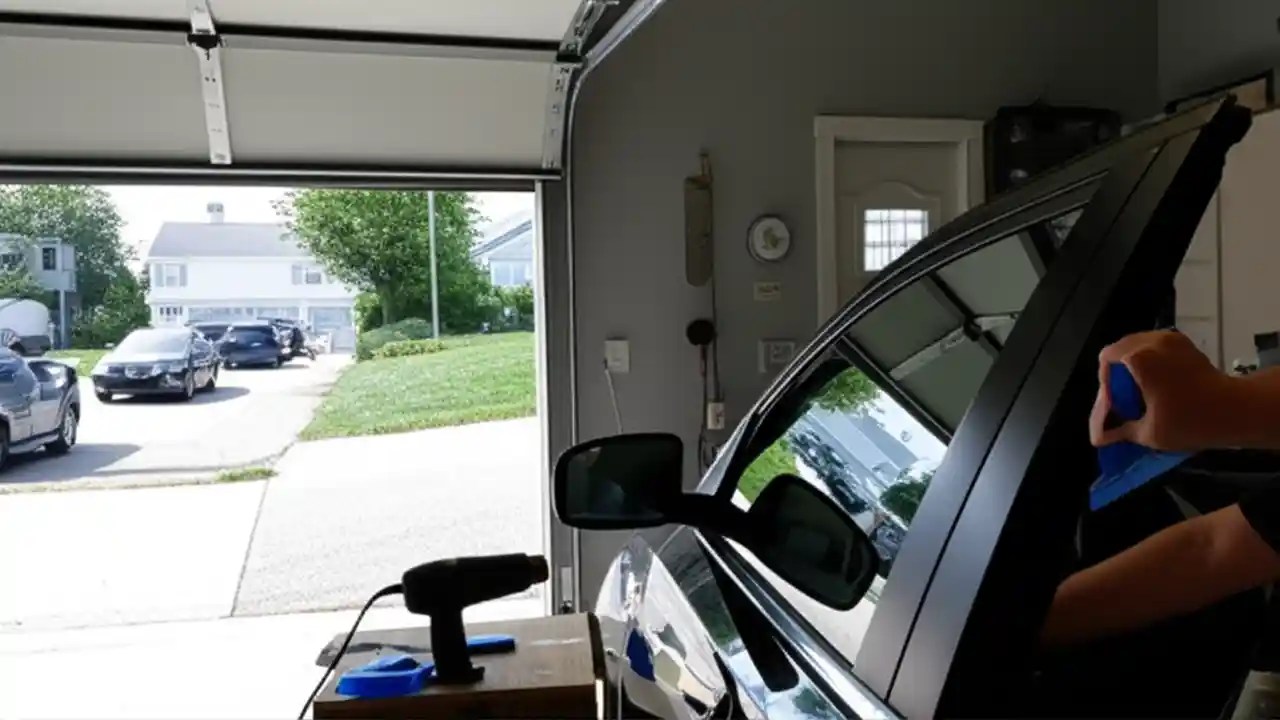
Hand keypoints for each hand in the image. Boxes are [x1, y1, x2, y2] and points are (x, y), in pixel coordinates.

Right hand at [1089, 330, 1234, 450]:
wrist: (1236, 410)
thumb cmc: (1190, 420)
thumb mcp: (1149, 433)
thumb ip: (1120, 431)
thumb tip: (1100, 437)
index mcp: (1139, 358)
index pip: (1106, 362)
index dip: (1105, 386)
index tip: (1112, 406)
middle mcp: (1152, 341)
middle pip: (1119, 349)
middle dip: (1116, 374)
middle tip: (1121, 399)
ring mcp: (1171, 339)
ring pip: (1137, 344)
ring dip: (1131, 365)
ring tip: (1137, 390)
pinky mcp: (1185, 344)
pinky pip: (1155, 345)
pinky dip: (1149, 360)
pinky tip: (1154, 382)